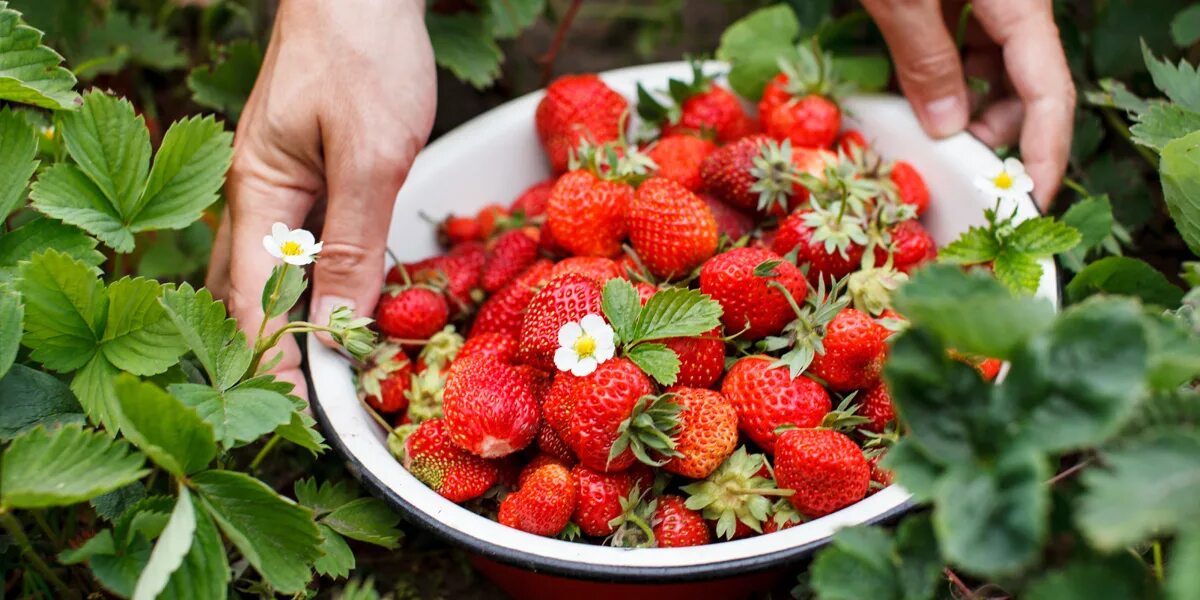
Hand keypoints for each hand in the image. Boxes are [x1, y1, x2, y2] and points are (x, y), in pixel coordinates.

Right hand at [207, 0, 435, 398]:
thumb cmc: (363, 53)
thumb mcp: (370, 156)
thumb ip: (353, 244)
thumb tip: (336, 328)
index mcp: (258, 197)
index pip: (253, 305)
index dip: (275, 366)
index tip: (306, 418)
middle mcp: (258, 200)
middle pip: (254, 300)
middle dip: (278, 358)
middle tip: (318, 412)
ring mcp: (282, 189)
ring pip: (278, 277)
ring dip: (298, 326)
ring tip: (331, 378)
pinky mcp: (312, 178)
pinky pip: (307, 247)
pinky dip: (323, 286)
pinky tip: (345, 309)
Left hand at [861, 0, 1074, 207]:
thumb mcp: (902, 1)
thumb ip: (926, 60)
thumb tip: (946, 127)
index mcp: (1020, 6)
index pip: (1050, 94)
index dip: (1044, 157)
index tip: (1029, 206)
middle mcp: (1017, 6)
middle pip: (1025, 89)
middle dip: (990, 133)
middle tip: (946, 161)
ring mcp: (993, 1)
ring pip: (995, 73)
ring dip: (963, 108)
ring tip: (919, 128)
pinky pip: (968, 49)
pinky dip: (944, 79)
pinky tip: (909, 94)